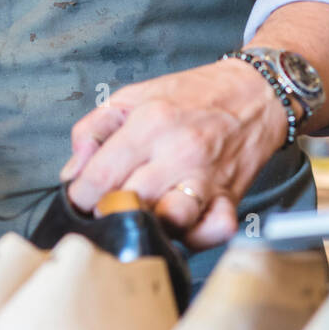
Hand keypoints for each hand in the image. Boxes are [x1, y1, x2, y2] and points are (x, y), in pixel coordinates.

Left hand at [60, 59, 287, 248]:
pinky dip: (195, 237)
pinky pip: (212, 233)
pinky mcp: (230, 197)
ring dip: (150, 226)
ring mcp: (207, 178)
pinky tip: (182, 224)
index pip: (98, 178)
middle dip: (108, 211)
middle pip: (127, 204)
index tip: (81, 198)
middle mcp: (179, 152)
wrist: (255, 92)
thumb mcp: (133, 95)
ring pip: (168, 223)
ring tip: (144, 214)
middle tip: (108, 205)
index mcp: (150, 123)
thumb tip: (73, 171)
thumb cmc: (194, 95)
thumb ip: (93, 129)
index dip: (80, 196)